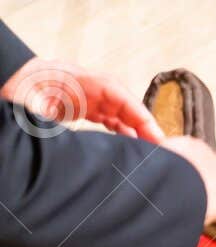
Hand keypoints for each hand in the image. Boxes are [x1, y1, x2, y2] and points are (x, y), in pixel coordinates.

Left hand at [0, 57, 162, 139]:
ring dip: (134, 131)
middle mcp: (84, 87)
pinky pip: (108, 118)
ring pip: (118, 112)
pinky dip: (121, 131)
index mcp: (75, 81)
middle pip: (123, 104)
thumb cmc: (14, 94)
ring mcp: (83, 96)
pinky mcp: (80, 107)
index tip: (158, 137)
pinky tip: (130, 146)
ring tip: (149, 153)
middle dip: (143, 126)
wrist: (3, 84)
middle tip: (161, 152)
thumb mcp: (33, 115)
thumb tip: (92, 156)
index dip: (141, 115)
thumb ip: (61, 133)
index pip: (118, 94)